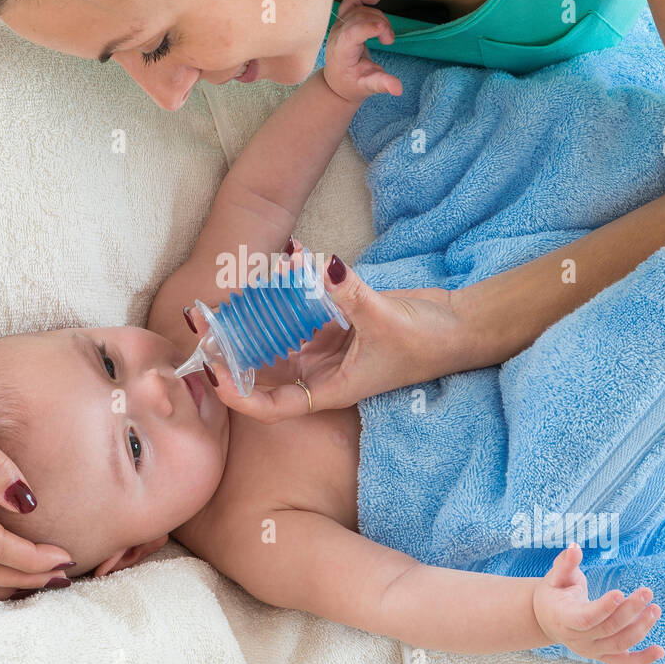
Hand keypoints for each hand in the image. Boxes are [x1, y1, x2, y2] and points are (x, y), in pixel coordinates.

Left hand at [197, 241, 460, 421]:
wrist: (460, 328)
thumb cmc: (427, 343)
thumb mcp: (386, 320)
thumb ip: (351, 294)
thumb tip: (325, 266)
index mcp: (328, 389)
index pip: (271, 405)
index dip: (237, 395)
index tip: (211, 372)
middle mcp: (321, 371)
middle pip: (264, 368)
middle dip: (233, 349)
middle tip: (203, 320)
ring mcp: (327, 346)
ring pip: (279, 335)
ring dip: (257, 315)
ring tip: (229, 289)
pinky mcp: (337, 322)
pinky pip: (302, 307)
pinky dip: (291, 288)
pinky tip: (283, 258)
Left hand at [322, 0, 403, 102]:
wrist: (337, 81)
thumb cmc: (352, 84)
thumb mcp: (367, 88)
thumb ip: (381, 85)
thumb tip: (398, 89)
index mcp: (341, 52)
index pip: (351, 33)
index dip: (367, 27)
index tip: (384, 29)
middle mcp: (337, 35)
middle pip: (360, 19)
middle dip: (380, 26)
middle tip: (389, 41)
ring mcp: (338, 26)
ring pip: (360, 10)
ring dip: (378, 18)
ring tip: (386, 35)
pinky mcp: (342, 21)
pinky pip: (350, 2)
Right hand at [532, 544, 664, 663]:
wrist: (546, 618)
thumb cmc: (553, 593)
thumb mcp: (555, 576)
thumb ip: (565, 563)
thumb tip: (575, 547)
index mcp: (563, 617)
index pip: (585, 617)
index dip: (604, 608)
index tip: (621, 592)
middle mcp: (577, 639)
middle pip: (608, 628)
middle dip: (629, 611)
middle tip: (646, 593)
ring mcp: (591, 650)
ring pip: (619, 644)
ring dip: (640, 628)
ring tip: (654, 609)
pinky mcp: (602, 655)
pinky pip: (623, 662)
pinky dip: (642, 659)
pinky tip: (659, 650)